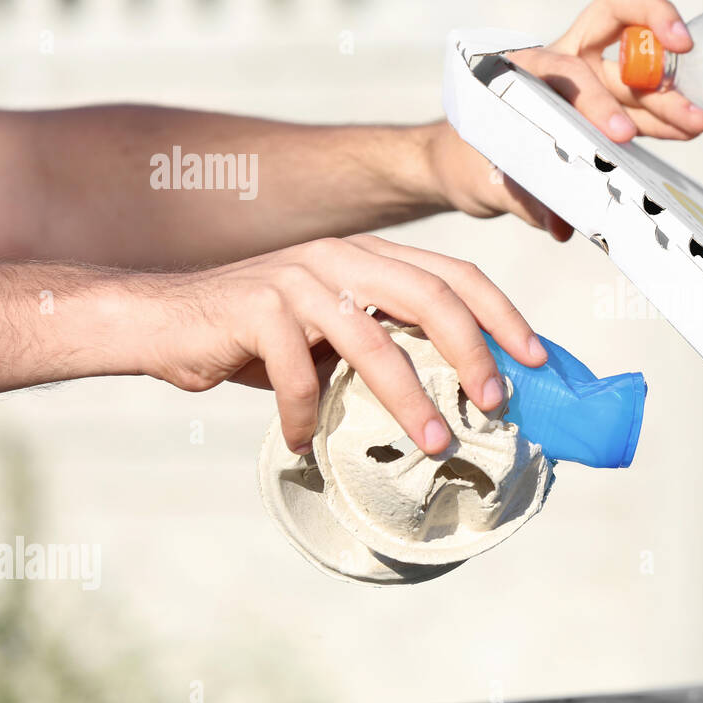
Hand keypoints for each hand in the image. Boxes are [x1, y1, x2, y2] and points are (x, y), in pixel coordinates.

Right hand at [139, 235, 546, 455]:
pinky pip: (297, 372)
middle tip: (498, 403)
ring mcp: (298, 278)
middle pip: (431, 296)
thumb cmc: (262, 335)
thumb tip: (464, 390)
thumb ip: (388, 341)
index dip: (502, 315)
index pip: (456, 274)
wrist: (165, 319)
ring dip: (411, 400)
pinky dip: (307, 415)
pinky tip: (305, 442)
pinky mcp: (255, 308)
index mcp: (371, 257)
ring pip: (374, 340)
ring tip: (436, 445)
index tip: (537, 358)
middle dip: (473, 353)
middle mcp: (342, 257)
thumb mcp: (336, 330)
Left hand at [432, 0, 702, 240]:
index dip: (595, 100)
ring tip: (700, 121)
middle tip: (687, 85)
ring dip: (671, 95)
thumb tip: (562, 225)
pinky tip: (690, 128)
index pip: (566, 70)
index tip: (619, 136)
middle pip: (616, 33)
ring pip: (637, 74)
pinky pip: (641, 100)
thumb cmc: (472, 160)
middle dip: (654, 57)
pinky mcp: (606, 101)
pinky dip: (666, 113)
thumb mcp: (490, 181)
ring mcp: (587, 77)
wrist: (467, 160)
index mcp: (521, 70)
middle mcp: (559, 61)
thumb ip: (526, 199)